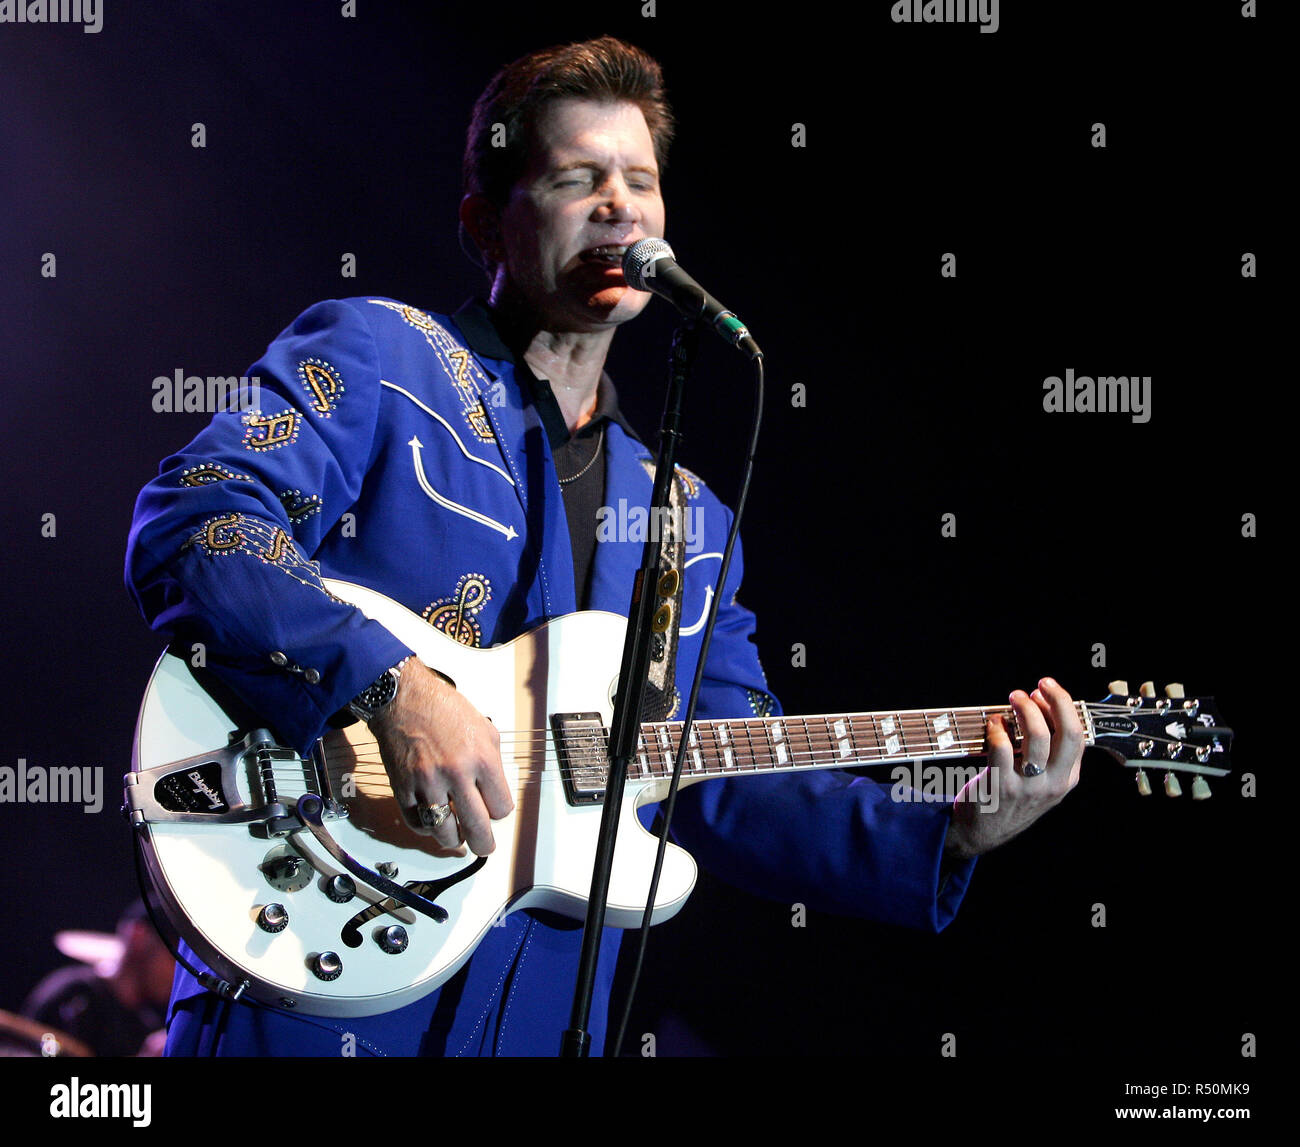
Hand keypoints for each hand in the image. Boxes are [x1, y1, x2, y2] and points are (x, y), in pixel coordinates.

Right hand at [368, 659, 512, 854]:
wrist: (404, 699)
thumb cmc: (443, 709)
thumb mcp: (485, 728)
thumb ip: (493, 761)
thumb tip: (495, 789)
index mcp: (482, 759)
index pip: (501, 807)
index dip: (499, 811)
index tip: (495, 809)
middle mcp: (456, 774)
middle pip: (476, 828)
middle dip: (483, 844)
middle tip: (484, 846)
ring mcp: (428, 783)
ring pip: (444, 832)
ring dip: (453, 840)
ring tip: (457, 838)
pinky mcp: (403, 788)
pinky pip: (417, 823)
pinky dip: (427, 829)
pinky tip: (434, 823)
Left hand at [944, 677, 1083, 859]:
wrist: (983, 832)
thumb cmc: (1013, 798)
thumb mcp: (1043, 782)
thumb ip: (1050, 754)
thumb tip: (1046, 706)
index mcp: (1067, 779)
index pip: (1078, 736)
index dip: (1064, 707)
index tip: (1047, 690)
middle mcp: (1053, 783)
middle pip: (1067, 733)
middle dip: (1055, 701)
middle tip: (1035, 687)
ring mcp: (1027, 787)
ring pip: (1037, 736)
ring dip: (1024, 709)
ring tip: (1013, 698)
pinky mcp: (1000, 786)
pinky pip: (1002, 747)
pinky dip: (998, 727)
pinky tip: (993, 722)